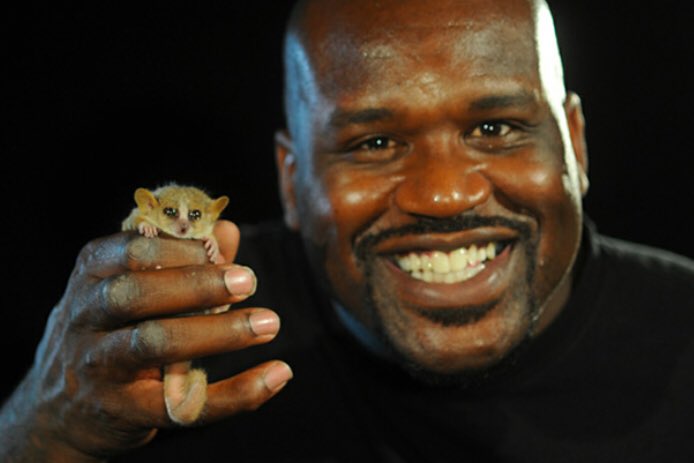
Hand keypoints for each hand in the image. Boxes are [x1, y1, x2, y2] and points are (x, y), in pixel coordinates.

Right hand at [0, 220, 291, 461]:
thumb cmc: (110, 330)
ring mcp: (99, 368)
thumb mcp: (130, 289)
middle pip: (136, 294)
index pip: (130, 251)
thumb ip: (181, 260)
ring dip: (219, 332)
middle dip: (195, 284)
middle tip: (249, 281)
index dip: (177, 247)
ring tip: (269, 323)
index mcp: (92, 276)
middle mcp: (87, 318)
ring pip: (155, 344)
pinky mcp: (123, 412)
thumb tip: (229, 228)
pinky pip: (185, 404)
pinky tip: (277, 374)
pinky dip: (237, 392)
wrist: (58, 410)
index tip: (218, 251)